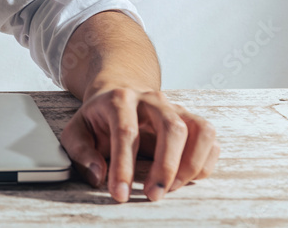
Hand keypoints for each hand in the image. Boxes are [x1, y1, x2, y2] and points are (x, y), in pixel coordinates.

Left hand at [60, 86, 219, 201]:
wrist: (118, 93)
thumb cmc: (98, 118)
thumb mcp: (77, 130)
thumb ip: (81, 151)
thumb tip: (98, 175)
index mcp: (120, 99)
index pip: (126, 132)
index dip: (123, 166)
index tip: (119, 193)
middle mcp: (152, 99)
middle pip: (172, 128)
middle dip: (165, 167)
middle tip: (153, 196)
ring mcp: (176, 107)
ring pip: (200, 130)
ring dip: (190, 165)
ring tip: (171, 188)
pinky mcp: (192, 119)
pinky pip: (210, 139)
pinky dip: (204, 163)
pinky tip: (185, 178)